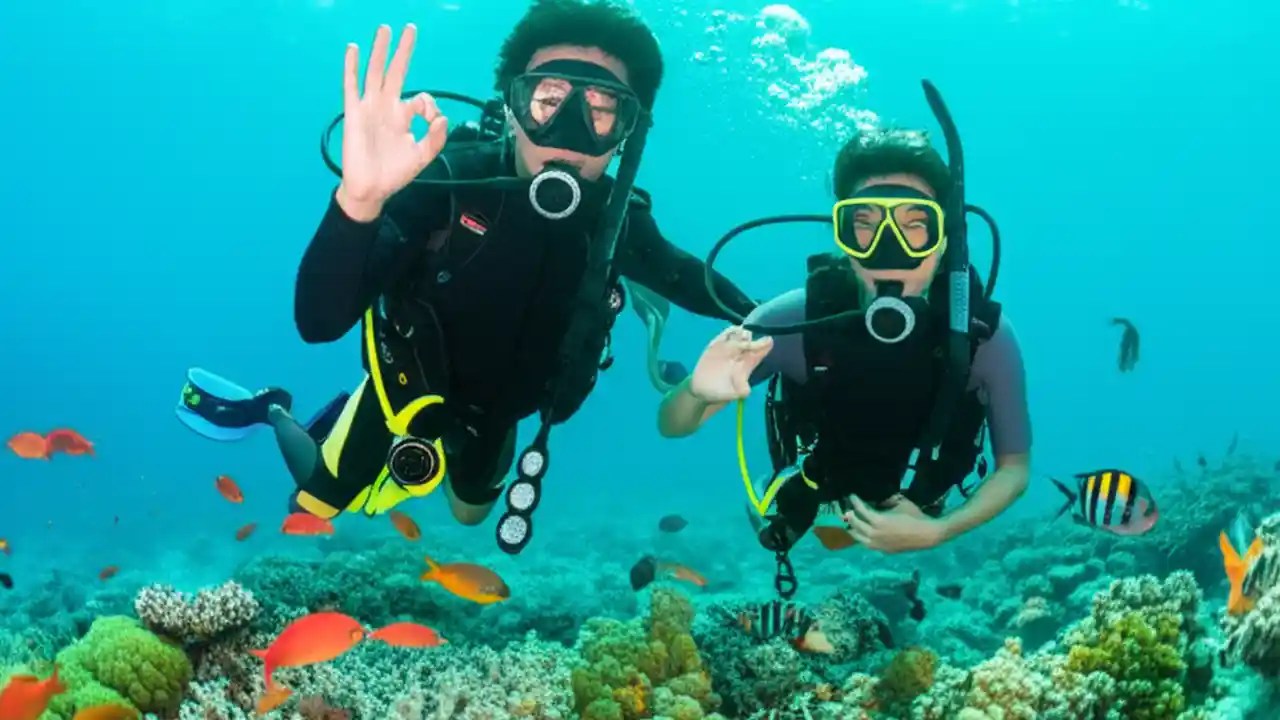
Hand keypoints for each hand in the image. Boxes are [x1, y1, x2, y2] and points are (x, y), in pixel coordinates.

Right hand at [337, 24, 449, 220]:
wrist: (371, 189)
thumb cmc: (395, 173)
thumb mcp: (422, 157)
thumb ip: (435, 139)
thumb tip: (443, 118)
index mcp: (403, 116)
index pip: (420, 98)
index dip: (430, 105)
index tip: (432, 121)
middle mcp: (387, 107)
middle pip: (396, 72)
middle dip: (403, 51)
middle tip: (410, 28)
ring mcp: (370, 107)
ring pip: (375, 72)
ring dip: (380, 51)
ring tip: (385, 29)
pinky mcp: (354, 113)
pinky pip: (352, 86)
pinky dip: (352, 67)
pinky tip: (354, 49)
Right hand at [688, 327, 773, 403]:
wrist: (702, 390)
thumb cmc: (720, 393)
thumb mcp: (732, 395)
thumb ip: (740, 391)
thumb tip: (747, 390)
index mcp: (748, 365)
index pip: (760, 353)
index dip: (765, 345)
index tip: (768, 340)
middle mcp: (740, 355)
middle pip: (751, 342)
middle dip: (753, 339)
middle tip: (750, 340)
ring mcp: (729, 348)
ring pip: (739, 335)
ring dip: (742, 333)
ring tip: (742, 334)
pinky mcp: (716, 345)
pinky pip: (725, 335)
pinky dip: (729, 332)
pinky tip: (732, 332)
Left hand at [842, 496, 944, 553]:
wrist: (927, 535)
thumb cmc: (915, 516)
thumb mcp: (900, 503)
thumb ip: (886, 501)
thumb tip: (876, 499)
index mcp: (878, 521)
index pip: (860, 510)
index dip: (855, 502)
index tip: (851, 496)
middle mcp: (874, 534)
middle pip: (855, 524)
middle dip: (848, 515)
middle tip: (845, 508)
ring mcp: (878, 544)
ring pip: (857, 537)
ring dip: (852, 528)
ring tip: (848, 522)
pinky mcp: (882, 550)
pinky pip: (866, 543)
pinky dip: (861, 537)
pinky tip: (860, 532)